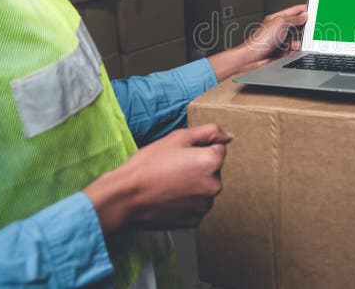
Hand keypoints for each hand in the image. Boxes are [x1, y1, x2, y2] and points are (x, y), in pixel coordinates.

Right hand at [84, 124, 232, 232]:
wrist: (125, 197)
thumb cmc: (148, 165)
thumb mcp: (178, 138)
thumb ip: (209, 132)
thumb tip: (229, 136)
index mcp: (212, 162)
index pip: (218, 149)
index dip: (198, 149)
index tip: (180, 155)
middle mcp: (214, 186)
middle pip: (213, 170)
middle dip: (198, 167)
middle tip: (172, 168)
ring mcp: (204, 206)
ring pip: (204, 189)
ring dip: (193, 185)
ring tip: (169, 183)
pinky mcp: (193, 221)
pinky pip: (195, 206)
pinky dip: (186, 202)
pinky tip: (169, 197)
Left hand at [209, 5, 307, 79]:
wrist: (253, 59)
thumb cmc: (260, 41)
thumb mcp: (280, 23)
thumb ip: (294, 18)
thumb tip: (304, 15)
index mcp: (277, 19)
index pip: (294, 11)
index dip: (303, 10)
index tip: (313, 10)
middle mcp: (279, 29)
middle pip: (297, 26)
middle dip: (303, 28)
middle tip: (310, 29)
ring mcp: (280, 40)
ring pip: (297, 39)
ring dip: (298, 42)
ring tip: (295, 44)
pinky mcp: (282, 51)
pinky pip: (293, 49)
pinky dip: (294, 50)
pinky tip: (290, 51)